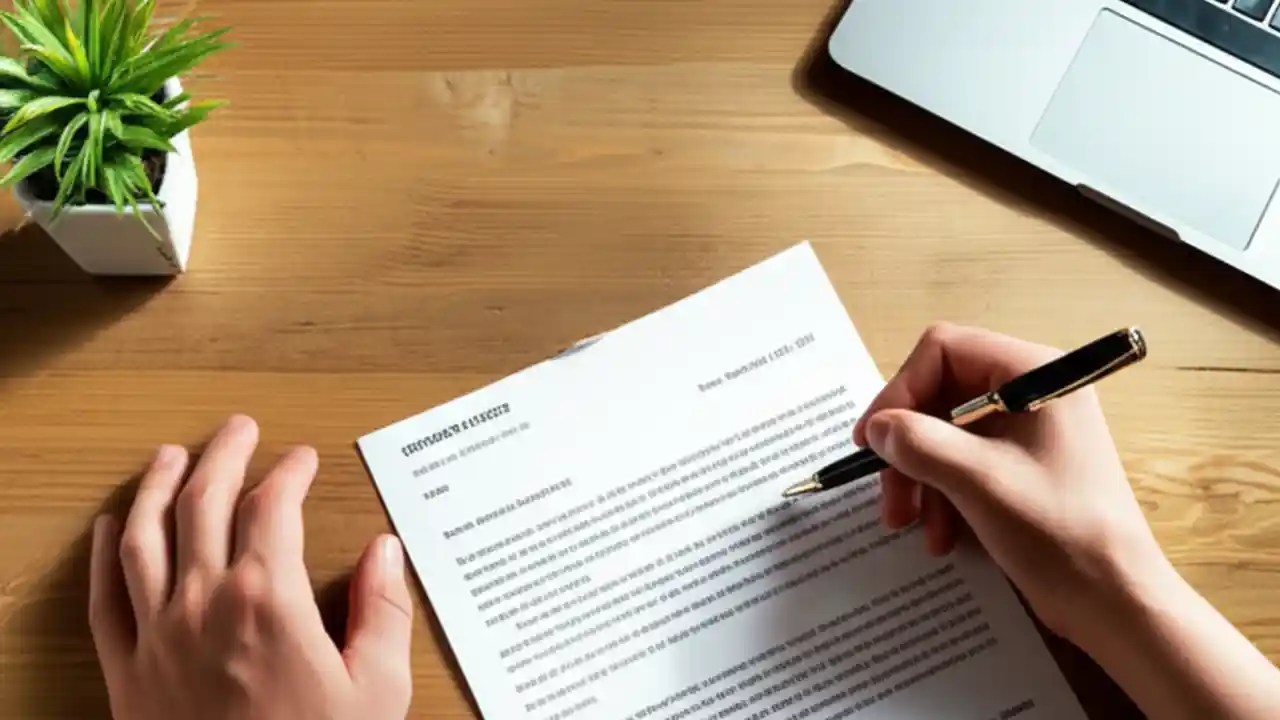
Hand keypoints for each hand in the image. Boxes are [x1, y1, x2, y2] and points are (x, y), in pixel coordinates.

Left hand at [88, 415, 413, 719]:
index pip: (274, 506)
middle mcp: (204, 602)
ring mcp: (157, 634)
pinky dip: (103, 554)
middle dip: (224, 455)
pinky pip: (105, 597)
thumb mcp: (376, 690)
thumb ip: (382, 612)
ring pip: (145, 536)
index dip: (289, 472)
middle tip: (240, 428)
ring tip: (170, 455)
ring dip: (156, 485)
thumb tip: (385, 551)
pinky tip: (110, 525)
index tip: (303, 458)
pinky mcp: (126, 671)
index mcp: (268, 599)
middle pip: (204, 503)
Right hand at [852, 324, 1165, 642]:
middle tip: (887, 493)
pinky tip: (939, 535)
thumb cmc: (1060, 531)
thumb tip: (876, 427)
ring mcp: (1026, 430)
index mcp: (1032, 373)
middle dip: (907, 446)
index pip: (944, 349)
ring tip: (907, 523)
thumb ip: (920, 443)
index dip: (901, 389)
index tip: (874, 438)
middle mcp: (1029, 391)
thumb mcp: (980, 481)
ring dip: (918, 478)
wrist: (1116, 599)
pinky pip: (962, 463)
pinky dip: (941, 494)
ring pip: (944, 433)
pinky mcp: (1021, 467)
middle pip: (939, 394)